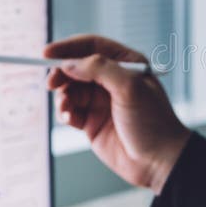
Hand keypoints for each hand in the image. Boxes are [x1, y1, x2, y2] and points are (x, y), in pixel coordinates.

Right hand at [44, 34, 190, 193]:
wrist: (158, 161)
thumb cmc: (153, 121)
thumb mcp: (130, 87)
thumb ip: (100, 69)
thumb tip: (70, 64)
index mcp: (126, 64)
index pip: (92, 46)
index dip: (68, 47)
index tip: (47, 54)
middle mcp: (113, 80)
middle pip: (76, 67)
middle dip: (61, 74)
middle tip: (51, 83)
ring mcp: (101, 101)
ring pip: (70, 90)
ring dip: (63, 96)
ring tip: (67, 108)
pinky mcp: (92, 122)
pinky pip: (70, 111)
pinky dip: (65, 112)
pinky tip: (70, 119)